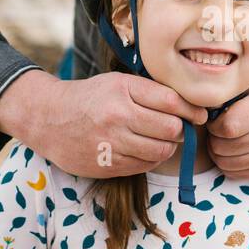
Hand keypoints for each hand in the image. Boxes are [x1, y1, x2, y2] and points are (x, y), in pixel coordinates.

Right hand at [0, 68, 207, 177]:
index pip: (171, 101)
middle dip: (180, 129)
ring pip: (161, 150)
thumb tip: (191, 107)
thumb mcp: (117, 83)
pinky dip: (151, 159)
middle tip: (178, 128)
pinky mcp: (107, 165)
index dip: (192, 110)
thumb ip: (150, 92)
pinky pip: (144, 166)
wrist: (49, 119)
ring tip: (162, 139)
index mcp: (122, 90)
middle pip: (170, 128)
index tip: (199, 115)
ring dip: (168, 147)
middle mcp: (117, 116)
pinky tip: (144, 150)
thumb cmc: (91, 98)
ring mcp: (111, 143)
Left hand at [206, 69, 248, 177]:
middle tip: (217, 129)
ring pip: (227, 163)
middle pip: (224, 147)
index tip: (215, 118)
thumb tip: (202, 106)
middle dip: (213, 138)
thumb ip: (231, 90)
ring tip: (224, 139)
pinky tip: (233, 150)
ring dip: (218, 152)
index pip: (227, 127)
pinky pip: (237, 174)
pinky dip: (228, 164)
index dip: (213, 124)